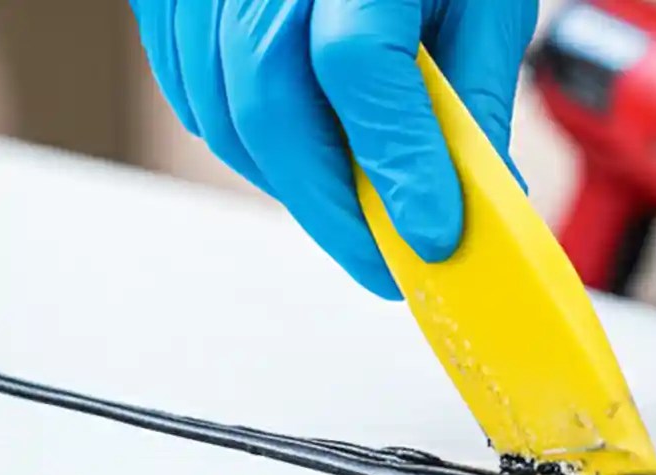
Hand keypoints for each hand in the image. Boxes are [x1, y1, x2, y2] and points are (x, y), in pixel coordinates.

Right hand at [128, 0, 538, 298]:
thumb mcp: (483, 2)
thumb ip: (474, 98)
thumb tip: (480, 206)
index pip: (358, 64)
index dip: (396, 160)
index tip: (434, 235)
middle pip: (269, 103)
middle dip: (333, 210)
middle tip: (387, 266)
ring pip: (224, 115)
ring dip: (293, 187)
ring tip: (355, 218)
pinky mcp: (173, 1)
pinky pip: (195, 98)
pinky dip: (251, 150)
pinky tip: (305, 163)